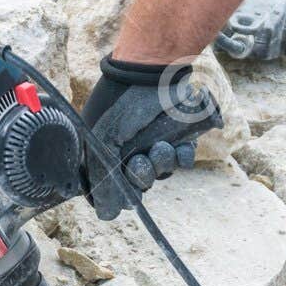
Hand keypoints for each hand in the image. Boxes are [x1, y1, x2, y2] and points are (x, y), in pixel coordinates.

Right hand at [81, 56, 221, 219]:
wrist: (153, 71)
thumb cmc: (123, 103)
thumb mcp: (104, 141)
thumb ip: (103, 179)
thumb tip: (107, 215)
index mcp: (105, 150)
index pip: (112, 186)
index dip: (121, 191)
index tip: (126, 187)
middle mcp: (128, 148)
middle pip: (138, 184)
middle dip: (142, 176)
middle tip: (141, 160)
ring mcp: (152, 142)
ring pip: (160, 173)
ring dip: (162, 164)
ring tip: (161, 147)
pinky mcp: (177, 136)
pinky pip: (181, 160)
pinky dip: (182, 157)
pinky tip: (179, 147)